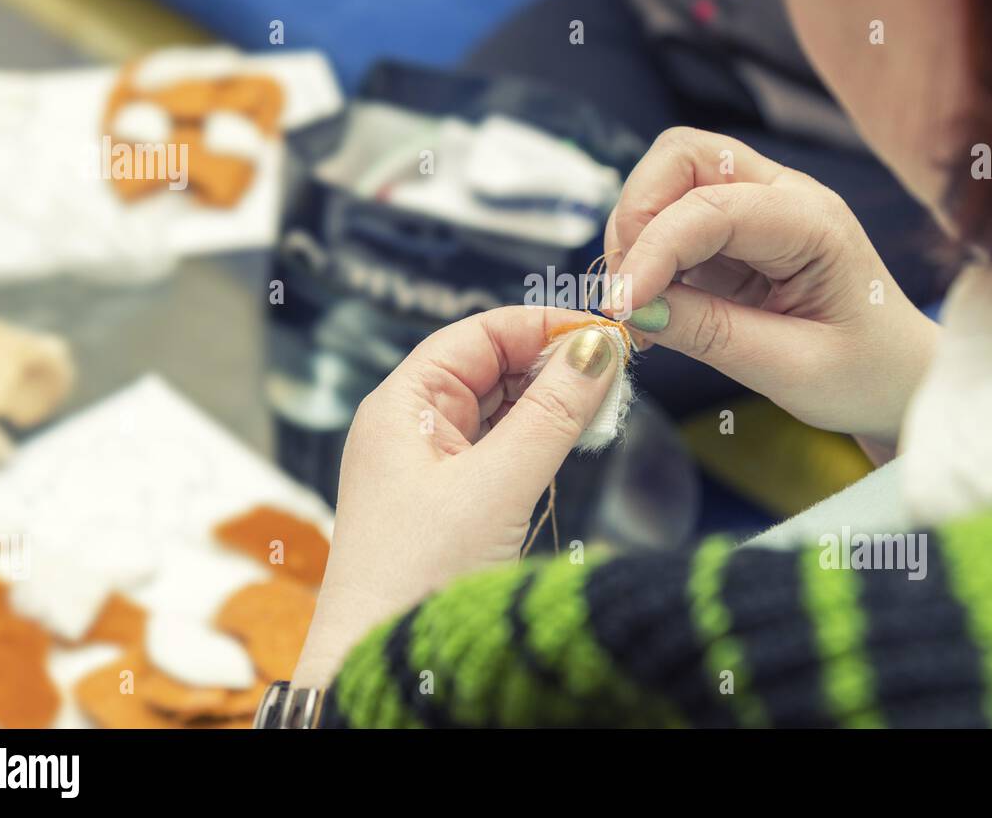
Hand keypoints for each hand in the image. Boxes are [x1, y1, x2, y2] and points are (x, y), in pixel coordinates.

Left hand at [292, 306, 617, 687]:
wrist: (376, 665)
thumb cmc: (412, 580)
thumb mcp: (497, 487)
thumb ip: (553, 414)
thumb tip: (597, 351)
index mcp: (401, 403)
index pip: (479, 333)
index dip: (542, 326)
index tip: (603, 333)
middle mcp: (409, 425)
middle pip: (491, 366)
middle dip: (552, 364)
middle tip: (616, 373)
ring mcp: (427, 464)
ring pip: (500, 408)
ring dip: (549, 403)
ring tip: (602, 407)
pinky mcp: (447, 499)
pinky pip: (499, 448)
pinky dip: (538, 441)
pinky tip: (570, 443)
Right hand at [607, 127, 938, 448]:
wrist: (900, 382)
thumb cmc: (866, 375)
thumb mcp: (793, 371)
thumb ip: (711, 335)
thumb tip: (634, 306)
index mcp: (814, 223)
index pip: (711, 206)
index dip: (653, 248)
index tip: (620, 304)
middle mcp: (785, 197)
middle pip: (682, 156)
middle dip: (637, 215)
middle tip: (628, 291)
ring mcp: (758, 209)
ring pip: (669, 181)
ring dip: (636, 236)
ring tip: (640, 309)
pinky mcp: (736, 236)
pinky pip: (672, 222)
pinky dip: (647, 258)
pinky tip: (654, 310)